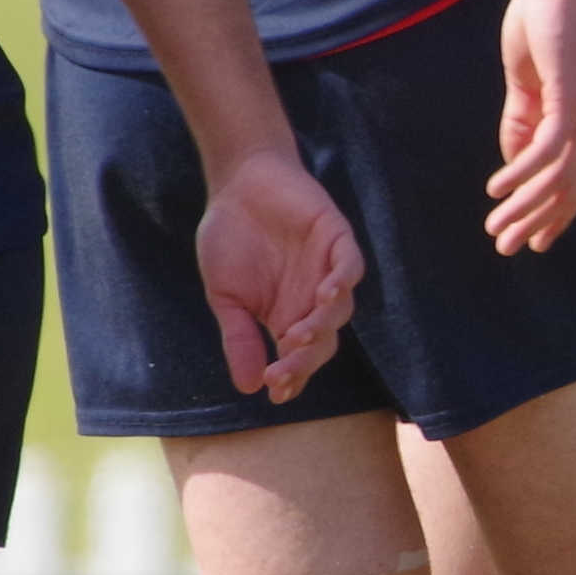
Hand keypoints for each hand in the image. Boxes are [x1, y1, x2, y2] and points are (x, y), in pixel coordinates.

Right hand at [193, 149, 364, 405]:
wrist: (238, 182)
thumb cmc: (230, 237)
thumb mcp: (225, 296)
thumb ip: (239, 336)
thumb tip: (247, 388)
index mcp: (286, 317)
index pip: (298, 358)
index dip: (291, 377)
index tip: (275, 392)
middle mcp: (312, 301)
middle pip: (322, 341)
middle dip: (303, 360)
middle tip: (282, 372)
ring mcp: (327, 270)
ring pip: (339, 310)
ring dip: (321, 326)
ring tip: (296, 336)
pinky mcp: (337, 239)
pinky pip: (350, 266)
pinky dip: (342, 281)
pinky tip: (326, 293)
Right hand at [486, 0, 575, 255]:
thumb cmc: (542, 19)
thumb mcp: (528, 80)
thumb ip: (523, 119)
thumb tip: (515, 162)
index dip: (558, 213)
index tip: (535, 240)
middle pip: (573, 188)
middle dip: (540, 222)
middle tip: (509, 248)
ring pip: (559, 176)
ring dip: (525, 207)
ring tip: (495, 229)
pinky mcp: (571, 94)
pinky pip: (546, 148)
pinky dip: (521, 173)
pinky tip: (496, 190)